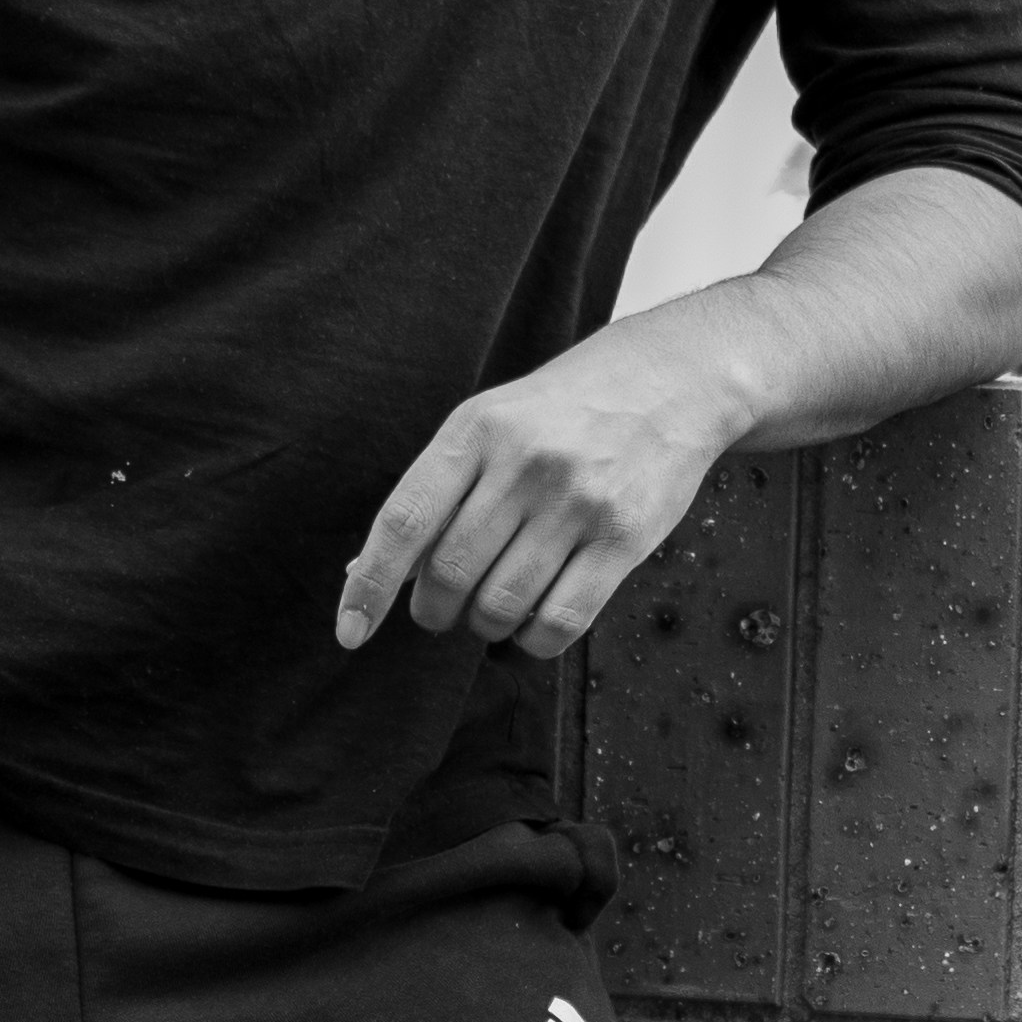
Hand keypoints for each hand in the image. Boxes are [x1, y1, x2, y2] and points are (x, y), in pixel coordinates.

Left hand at [337, 321, 746, 659]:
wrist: (672, 379)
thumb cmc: (563, 410)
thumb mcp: (490, 424)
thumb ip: (434, 493)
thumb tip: (364, 572)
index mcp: (476, 430)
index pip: (404, 521)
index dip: (370, 585)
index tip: (349, 631)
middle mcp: (524, 463)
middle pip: (449, 573)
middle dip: (434, 610)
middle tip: (443, 607)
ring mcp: (578, 501)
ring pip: (500, 605)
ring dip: (484, 625)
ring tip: (492, 607)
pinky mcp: (625, 537)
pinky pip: (559, 623)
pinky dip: (532, 641)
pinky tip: (531, 625)